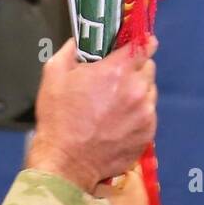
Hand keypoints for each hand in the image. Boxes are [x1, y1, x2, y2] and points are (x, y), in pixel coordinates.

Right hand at [26, 37, 157, 191]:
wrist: (66, 163)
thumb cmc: (58, 118)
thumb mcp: (53, 74)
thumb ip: (69, 51)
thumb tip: (78, 42)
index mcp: (117, 70)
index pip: (144, 45)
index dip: (142, 42)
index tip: (139, 44)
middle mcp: (137, 89)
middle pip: (149, 68)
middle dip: (136, 69)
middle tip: (119, 79)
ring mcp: (145, 114)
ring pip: (150, 93)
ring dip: (138, 93)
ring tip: (119, 104)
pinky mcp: (147, 135)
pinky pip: (149, 117)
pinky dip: (139, 116)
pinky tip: (121, 123)